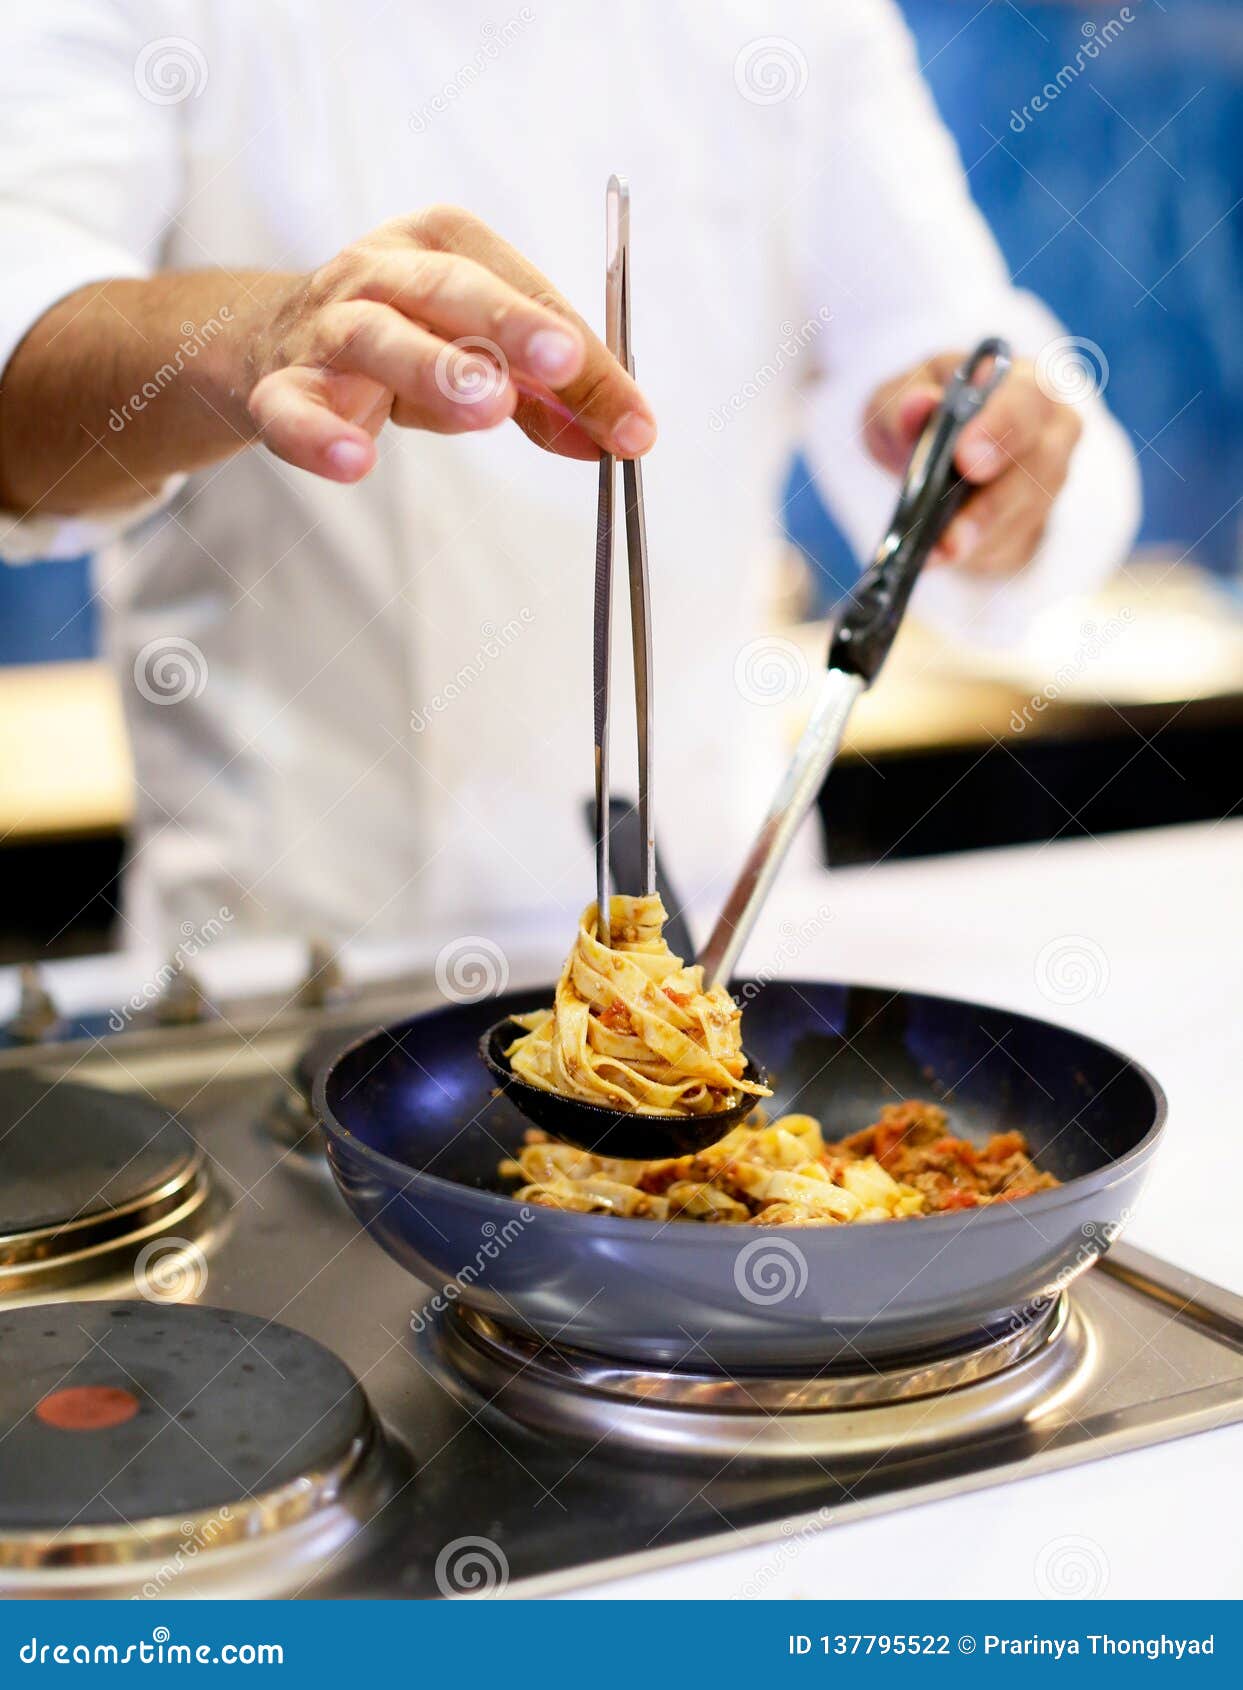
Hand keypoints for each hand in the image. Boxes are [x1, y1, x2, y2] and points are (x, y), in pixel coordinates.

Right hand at [242, 206, 656, 482]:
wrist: (269, 342)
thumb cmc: (399, 337)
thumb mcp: (482, 355)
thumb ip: (551, 397)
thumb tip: (623, 438)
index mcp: (444, 245)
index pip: (528, 296)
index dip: (587, 362)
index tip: (634, 424)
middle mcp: (382, 271)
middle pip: (451, 289)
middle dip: (512, 325)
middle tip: (563, 361)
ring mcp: (326, 326)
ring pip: (376, 336)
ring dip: (434, 367)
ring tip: (487, 406)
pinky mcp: (279, 387)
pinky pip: (293, 409)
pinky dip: (320, 436)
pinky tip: (356, 461)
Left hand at [862, 352, 1082, 574]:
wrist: (929, 458)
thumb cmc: (923, 419)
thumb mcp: (896, 403)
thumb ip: (903, 406)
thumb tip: (918, 403)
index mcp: (1021, 383)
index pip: (1025, 399)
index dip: (999, 428)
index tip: (967, 458)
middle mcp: (1051, 429)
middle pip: (1040, 465)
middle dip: (992, 505)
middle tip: (952, 535)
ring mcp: (1050, 480)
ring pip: (1028, 513)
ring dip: (981, 538)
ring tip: (937, 552)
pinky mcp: (1037, 524)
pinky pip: (1016, 545)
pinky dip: (978, 555)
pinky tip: (944, 556)